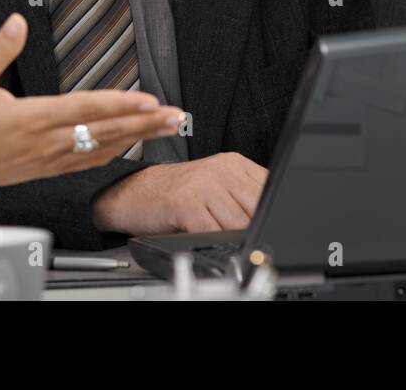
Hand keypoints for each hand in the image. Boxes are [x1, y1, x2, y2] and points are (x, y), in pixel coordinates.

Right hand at [0, 14, 183, 208]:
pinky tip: (135, 143)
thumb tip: (16, 20)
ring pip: (104, 147)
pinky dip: (117, 150)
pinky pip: (90, 161)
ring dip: (139, 136)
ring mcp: (51, 158)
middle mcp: (48, 141)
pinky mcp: (50, 168)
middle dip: (144, 123)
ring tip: (168, 126)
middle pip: (106, 131)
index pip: (85, 109)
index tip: (148, 101)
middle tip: (176, 115)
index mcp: (32, 118)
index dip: (119, 105)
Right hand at [92, 152, 267, 235]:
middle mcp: (221, 169)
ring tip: (212, 232)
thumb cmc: (176, 195)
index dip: (269, 213)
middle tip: (236, 235)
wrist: (133, 191)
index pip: (269, 190)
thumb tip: (271, 220)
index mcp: (234, 163)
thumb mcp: (216, 187)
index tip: (263, 226)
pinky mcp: (186, 203)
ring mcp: (203, 184)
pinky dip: (211, 241)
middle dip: (250, 229)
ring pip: (238, 224)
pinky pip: (213, 233)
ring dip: (228, 238)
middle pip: (257, 210)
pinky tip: (199, 234)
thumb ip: (243, 197)